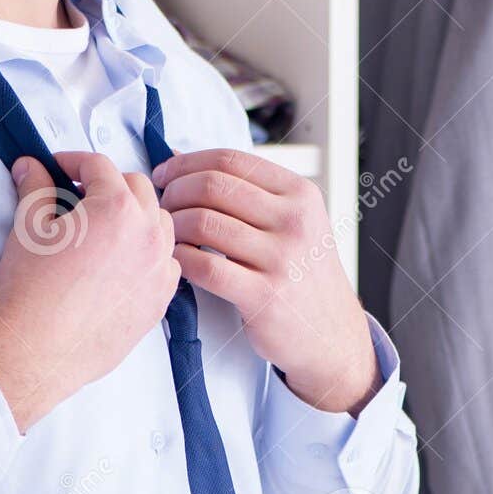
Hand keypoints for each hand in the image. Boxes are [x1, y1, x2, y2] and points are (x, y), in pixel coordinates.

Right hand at [0, 151, 180, 432]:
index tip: (58, 167)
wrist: (39, 348)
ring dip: (136, 215)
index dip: (73, 161)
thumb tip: (31, 166)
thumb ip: (35, 187)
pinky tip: (124, 260)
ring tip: (106, 226)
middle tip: (79, 194)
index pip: (99, 165)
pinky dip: (150, 253)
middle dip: (108, 183)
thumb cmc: (33, 289)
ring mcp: (159, 267)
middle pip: (137, 187)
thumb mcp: (29, 226)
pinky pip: (167, 262)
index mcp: (116, 207)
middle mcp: (147, 233)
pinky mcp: (160, 298)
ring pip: (159, 222)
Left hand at [150, 148, 379, 415]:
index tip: (164, 175)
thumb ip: (253, 194)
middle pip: (213, 186)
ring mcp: (282, 258)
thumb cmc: (300, 273)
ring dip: (173, 225)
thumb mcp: (295, 222)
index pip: (231, 160)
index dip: (187, 163)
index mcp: (300, 193)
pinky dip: (180, 259)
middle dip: (175, 191)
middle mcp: (294, 221)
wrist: (330, 333)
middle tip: (162, 205)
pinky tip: (176, 261)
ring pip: (203, 222)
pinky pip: (204, 266)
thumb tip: (186, 164)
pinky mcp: (264, 295)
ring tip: (168, 234)